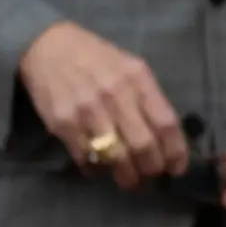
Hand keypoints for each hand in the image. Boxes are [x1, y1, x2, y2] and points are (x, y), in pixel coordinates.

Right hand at [17, 22, 187, 188]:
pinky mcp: (63, 123)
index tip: (177, 168)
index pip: (165, 121)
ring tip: (129, 180)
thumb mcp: (129, 67)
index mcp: (137, 77)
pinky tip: (100, 168)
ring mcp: (88, 109)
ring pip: (115, 156)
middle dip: (151, 169)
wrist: (48, 47)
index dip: (175, 151)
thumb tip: (165, 137)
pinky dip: (96, 169)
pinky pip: (86, 157)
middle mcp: (115, 93)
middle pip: (143, 144)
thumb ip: (147, 97)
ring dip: (126, 176)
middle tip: (151, 176)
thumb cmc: (95, 58)